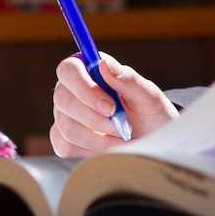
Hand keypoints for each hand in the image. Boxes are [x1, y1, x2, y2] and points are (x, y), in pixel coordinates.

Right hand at [50, 53, 178, 159]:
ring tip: (120, 136)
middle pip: (62, 99)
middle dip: (95, 118)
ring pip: (67, 127)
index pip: (68, 69)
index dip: (85, 88)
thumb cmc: (150, 113)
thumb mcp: (148, 96)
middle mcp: (71, 90)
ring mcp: (64, 115)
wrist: (152, 140)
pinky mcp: (63, 139)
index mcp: (88, 70)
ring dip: (99, 138)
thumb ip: (128, 79)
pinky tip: (108, 145)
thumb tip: (104, 65)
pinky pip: (67, 147)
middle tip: (120, 126)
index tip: (110, 107)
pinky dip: (92, 150)